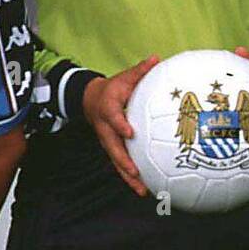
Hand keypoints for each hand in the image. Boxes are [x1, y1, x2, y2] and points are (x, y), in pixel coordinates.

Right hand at [83, 56, 159, 196]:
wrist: (92, 100)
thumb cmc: (113, 88)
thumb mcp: (124, 77)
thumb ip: (140, 70)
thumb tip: (156, 58)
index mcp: (108, 109)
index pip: (113, 118)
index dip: (120, 125)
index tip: (130, 132)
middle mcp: (107, 129)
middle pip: (113, 148)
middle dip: (124, 162)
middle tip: (136, 173)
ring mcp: (109, 141)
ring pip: (117, 161)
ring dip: (129, 177)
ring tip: (143, 191)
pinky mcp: (114, 148)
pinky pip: (122, 164)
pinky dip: (131, 177)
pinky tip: (145, 188)